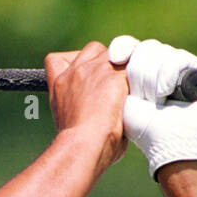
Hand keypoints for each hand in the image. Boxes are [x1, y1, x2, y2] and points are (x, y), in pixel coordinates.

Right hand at [45, 41, 128, 172]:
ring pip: (115, 53)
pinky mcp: (115, 74)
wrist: (82, 145)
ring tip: (128, 90)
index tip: (82, 75)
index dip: (73, 62)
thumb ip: (80, 107)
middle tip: (113, 85)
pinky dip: (139, 75)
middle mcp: (74, 72)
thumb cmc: (78, 146)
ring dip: (123, 67)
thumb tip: (99, 116)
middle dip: (104, 63)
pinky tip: (140, 92)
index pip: (57, 60)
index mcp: (59, 86)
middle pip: (93, 50)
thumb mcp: (67, 123)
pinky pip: (133, 64)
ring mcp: (95, 70)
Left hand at [108, 35, 196, 179]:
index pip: (128, 46)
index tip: (115, 58)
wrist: (173, 143)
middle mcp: (160, 66)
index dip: (122, 48)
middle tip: (143, 99)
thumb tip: (113, 50)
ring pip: (159, 51)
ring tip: (157, 101)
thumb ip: (114, 76)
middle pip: (143, 48)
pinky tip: (168, 92)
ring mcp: (180, 67)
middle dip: (138, 74)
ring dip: (153, 79)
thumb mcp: (121, 101)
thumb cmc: (144, 128)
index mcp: (138, 73)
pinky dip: (169, 74)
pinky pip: (177, 57)